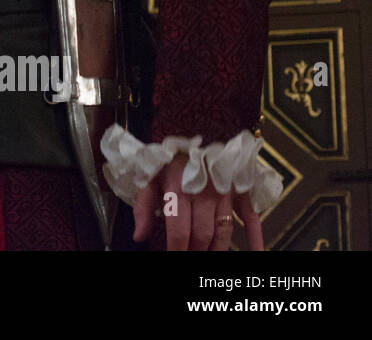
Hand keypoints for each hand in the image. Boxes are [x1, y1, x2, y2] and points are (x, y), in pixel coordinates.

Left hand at [133, 152, 263, 249]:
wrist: (194, 139)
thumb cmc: (170, 164)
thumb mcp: (149, 180)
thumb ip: (143, 208)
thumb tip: (139, 236)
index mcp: (179, 191)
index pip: (180, 231)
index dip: (176, 249)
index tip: (173, 256)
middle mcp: (205, 194)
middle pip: (203, 234)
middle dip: (196, 250)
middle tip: (190, 255)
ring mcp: (226, 194)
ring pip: (224, 231)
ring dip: (217, 248)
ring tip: (209, 255)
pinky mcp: (240, 193)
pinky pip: (251, 218)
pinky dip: (255, 238)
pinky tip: (255, 252)